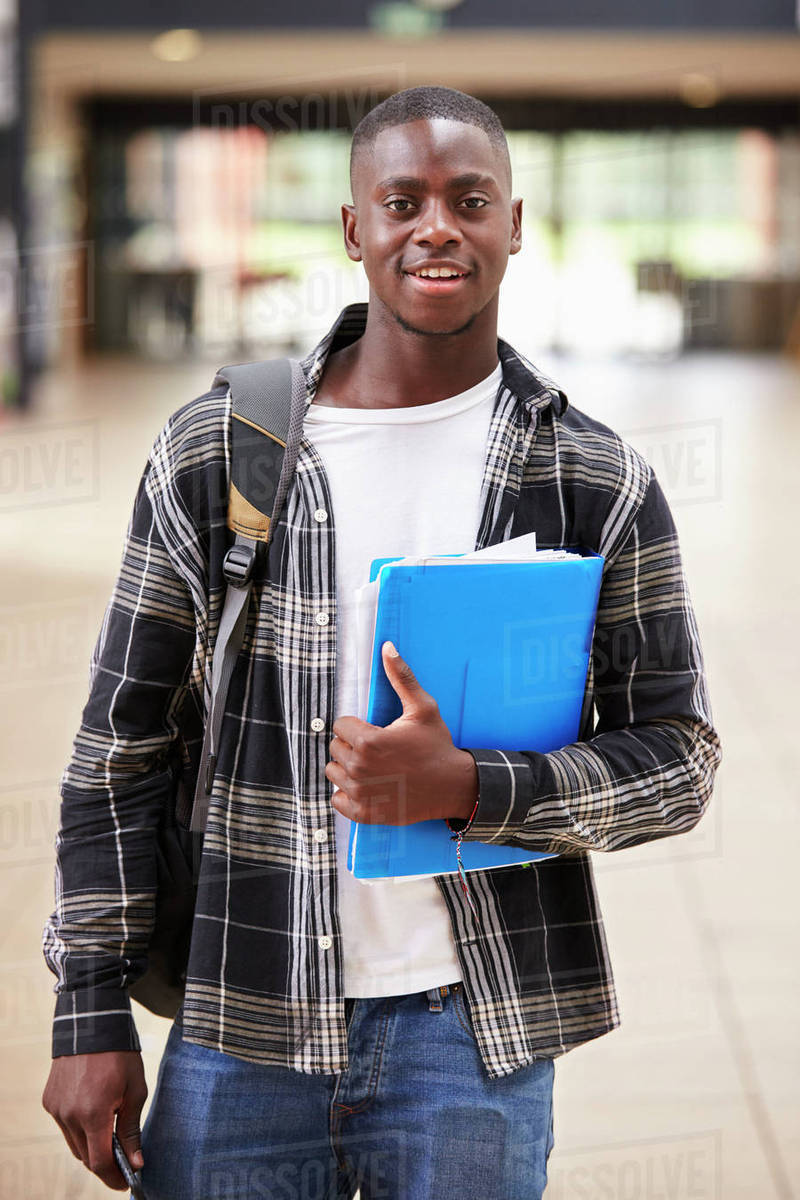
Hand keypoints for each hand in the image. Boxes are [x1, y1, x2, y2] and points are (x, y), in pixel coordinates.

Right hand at [42, 1050, 146, 1189]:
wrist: (91, 1023)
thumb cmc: (120, 1055)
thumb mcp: (135, 1090)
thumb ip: (132, 1130)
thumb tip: (136, 1163)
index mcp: (93, 1113)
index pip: (100, 1162)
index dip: (114, 1177)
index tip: (127, 1183)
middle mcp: (69, 1115)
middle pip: (85, 1156)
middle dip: (105, 1163)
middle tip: (124, 1160)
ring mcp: (56, 1109)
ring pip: (74, 1143)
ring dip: (91, 1146)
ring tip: (111, 1134)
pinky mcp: (49, 1101)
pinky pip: (65, 1126)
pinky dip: (79, 1128)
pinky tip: (94, 1113)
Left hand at [326, 641, 476, 825]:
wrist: (452, 785)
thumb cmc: (437, 745)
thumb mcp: (423, 708)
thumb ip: (401, 678)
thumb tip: (388, 647)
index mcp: (369, 741)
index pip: (340, 725)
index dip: (357, 725)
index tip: (377, 731)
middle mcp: (359, 768)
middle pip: (335, 748)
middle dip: (353, 746)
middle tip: (379, 750)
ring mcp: (360, 793)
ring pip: (334, 772)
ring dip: (348, 769)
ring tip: (374, 767)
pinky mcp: (363, 813)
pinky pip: (337, 799)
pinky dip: (348, 794)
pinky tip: (369, 786)